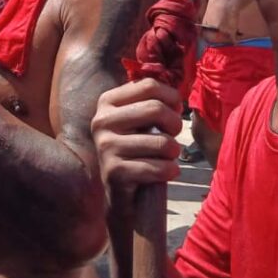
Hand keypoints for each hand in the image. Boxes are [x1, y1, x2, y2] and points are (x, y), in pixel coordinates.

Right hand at [90, 78, 182, 201]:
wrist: (120, 192)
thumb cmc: (137, 149)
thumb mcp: (138, 118)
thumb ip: (151, 99)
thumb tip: (175, 86)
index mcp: (107, 101)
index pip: (149, 85)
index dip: (171, 98)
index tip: (176, 111)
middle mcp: (101, 120)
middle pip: (156, 108)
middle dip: (175, 124)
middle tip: (174, 136)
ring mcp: (105, 146)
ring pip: (161, 142)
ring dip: (174, 151)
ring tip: (169, 156)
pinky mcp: (114, 172)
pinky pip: (157, 167)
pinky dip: (169, 170)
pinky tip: (168, 172)